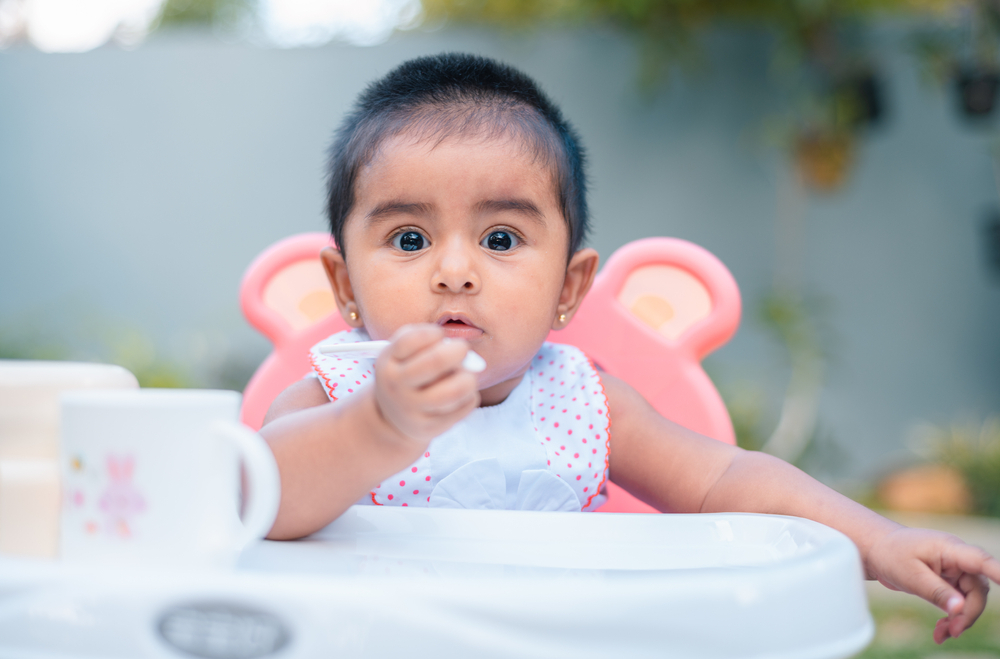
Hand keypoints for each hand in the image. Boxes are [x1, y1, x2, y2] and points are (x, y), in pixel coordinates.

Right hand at [373, 324, 479, 443]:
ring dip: (469, 378)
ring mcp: (411, 410)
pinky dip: (470, 396)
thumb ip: (426, 341)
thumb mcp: (403, 354)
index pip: (410, 340)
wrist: (391, 418)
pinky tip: (461, 394)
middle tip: (462, 350)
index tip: (439, 334)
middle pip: (435, 361)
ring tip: (466, 376)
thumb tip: (461, 349)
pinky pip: (464, 407)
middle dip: (458, 350)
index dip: (433, 333)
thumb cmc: (406, 375)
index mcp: (388, 362)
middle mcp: (396, 386)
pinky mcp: (429, 427)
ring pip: (454, 391)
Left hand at [867, 526, 999, 642]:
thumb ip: (936, 592)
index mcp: (949, 549)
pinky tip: (941, 631)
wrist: (877, 550)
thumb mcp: (910, 575)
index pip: (980, 561)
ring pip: (970, 599)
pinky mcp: (949, 581)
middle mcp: (957, 558)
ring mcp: (955, 570)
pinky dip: (952, 617)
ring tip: (941, 634)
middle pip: (978, 590)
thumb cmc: (891, 555)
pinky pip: (959, 602)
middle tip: (952, 632)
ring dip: (960, 619)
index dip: (998, 573)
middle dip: (968, 614)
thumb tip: (960, 609)